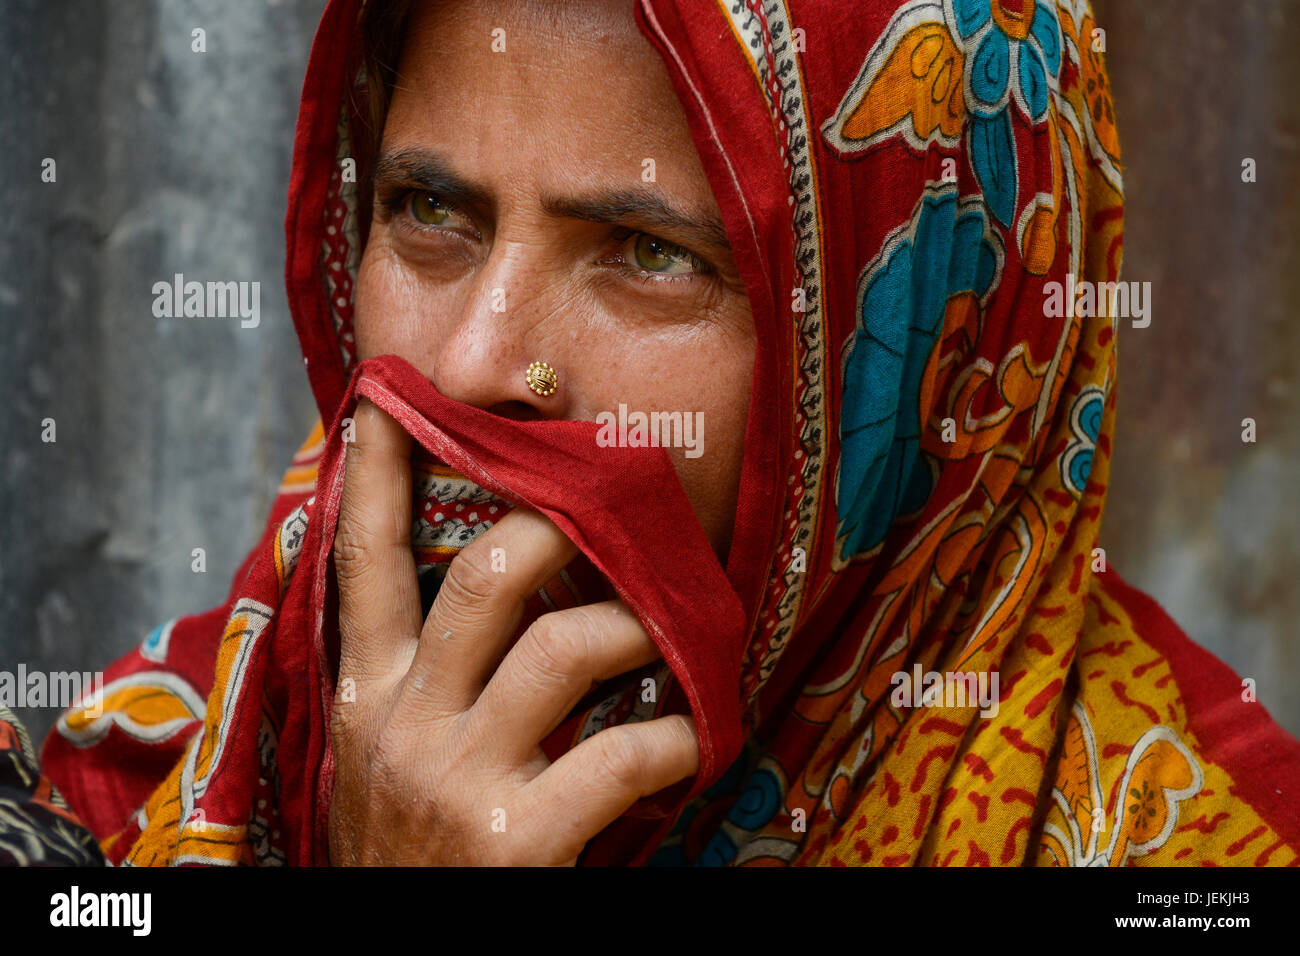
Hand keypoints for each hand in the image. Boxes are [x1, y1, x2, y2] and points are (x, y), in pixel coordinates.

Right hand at [327, 400, 698, 864]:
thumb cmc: (415, 855)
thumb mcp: (387, 762)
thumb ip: (424, 685)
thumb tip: (501, 603)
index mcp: (367, 698)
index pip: (363, 564)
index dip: (374, 477)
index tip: (390, 399)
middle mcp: (401, 724)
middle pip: (483, 578)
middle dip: (561, 526)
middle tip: (612, 510)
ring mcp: (454, 779)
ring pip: (563, 646)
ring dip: (636, 628)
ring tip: (672, 636)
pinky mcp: (513, 839)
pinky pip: (621, 755)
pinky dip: (676, 738)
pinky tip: (696, 738)